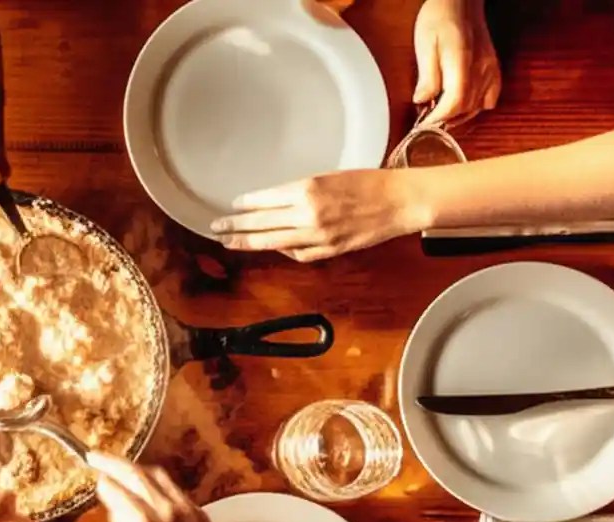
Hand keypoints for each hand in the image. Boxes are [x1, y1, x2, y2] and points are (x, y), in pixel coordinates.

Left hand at [208, 169, 431, 262]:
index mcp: (307, 189)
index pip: (263, 200)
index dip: (244, 205)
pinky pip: (296, 254)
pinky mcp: (328, 250)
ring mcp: (318, 236)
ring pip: (272, 242)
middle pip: (261, 224)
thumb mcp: (328, 175)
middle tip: (215, 228)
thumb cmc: (367, 182)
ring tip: (229, 242)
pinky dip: (281, 251)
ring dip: (248, 243)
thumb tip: (273, 201)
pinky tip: (269, 247)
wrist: (399, 201)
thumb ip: (300, 190)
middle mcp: (308, 214)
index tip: (231, 206)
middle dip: (235, 227)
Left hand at [414, 0, 500, 125]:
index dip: (438, 117)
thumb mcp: (425, 46)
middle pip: (467, 107)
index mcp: (462, 62)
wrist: (459, 3)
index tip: (424, 123)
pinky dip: (476, 106)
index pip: (454, 102)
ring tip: (442, 114)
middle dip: (446, 118)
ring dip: (460, 115)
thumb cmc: (439, 19)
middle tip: (428, 120)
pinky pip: (491, 97)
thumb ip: (427, 76)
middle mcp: (482, 68)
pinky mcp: (494, 69)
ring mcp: (491, 69)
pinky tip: (462, 104)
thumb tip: (422, 100)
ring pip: (479, 106)